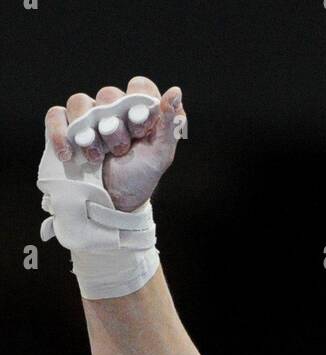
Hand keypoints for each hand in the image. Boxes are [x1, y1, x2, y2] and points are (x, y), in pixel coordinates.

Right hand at [44, 77, 184, 212]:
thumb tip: (175, 90)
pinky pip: (55, 116)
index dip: (140, 102)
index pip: (140, 86)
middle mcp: (112, 108)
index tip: (141, 129)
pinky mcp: (64, 127)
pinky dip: (60, 133)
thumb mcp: (159, 155)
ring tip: (96, 157)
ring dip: (89, 131)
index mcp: (139, 110)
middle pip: (109, 95)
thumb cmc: (139, 177)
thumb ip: (169, 125)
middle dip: (115, 126)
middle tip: (120, 150)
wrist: (113, 204)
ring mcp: (86, 116)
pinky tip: (68, 154)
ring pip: (80, 102)